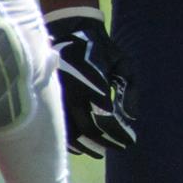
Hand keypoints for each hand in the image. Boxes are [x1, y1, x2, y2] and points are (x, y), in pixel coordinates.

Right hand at [46, 10, 136, 156]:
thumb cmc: (101, 49)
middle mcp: (75, 96)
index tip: (130, 141)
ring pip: (71, 132)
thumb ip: (130, 89)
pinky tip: (79, 146)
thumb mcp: (123, 64)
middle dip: (106, 142)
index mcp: (94, 87)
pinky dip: (68, 139)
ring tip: (99, 151)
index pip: (107, 121)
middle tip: (119, 147)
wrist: (70, 31)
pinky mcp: (51, 98)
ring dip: (86, 145)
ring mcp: (60, 98)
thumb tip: (131, 116)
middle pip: (90, 131)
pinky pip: (57, 125)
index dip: (119, 134)